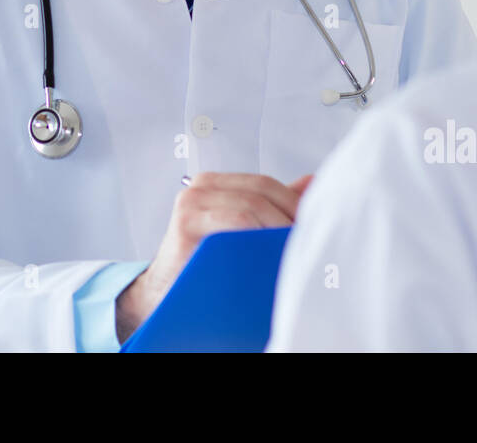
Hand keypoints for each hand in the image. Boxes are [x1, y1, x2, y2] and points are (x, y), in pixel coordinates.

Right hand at [115, 171, 313, 341]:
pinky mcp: (186, 223)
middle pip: (261, 191)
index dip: (294, 202)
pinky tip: (273, 253)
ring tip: (297, 248)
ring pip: (251, 205)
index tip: (314, 225)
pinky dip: (259, 235)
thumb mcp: (239, 230)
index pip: (266, 184)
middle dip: (291, 214)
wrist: (162, 293)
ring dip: (280, 227)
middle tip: (308, 238)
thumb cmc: (203, 263)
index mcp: (215, 183)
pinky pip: (235, 222)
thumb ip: (271, 207)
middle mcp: (201, 186)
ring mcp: (191, 202)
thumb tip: (311, 183)